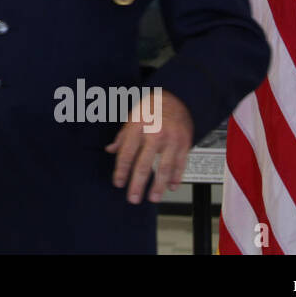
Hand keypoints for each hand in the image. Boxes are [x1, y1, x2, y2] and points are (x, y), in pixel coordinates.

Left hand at [104, 89, 193, 203]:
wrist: (176, 98)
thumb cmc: (152, 108)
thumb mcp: (132, 118)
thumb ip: (122, 136)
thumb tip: (110, 150)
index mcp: (138, 127)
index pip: (127, 153)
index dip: (121, 171)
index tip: (118, 183)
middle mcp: (155, 134)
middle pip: (144, 164)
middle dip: (137, 184)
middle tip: (133, 198)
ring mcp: (171, 140)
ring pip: (164, 168)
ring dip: (158, 186)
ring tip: (153, 198)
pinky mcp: (184, 144)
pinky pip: (180, 164)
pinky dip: (176, 177)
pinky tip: (171, 186)